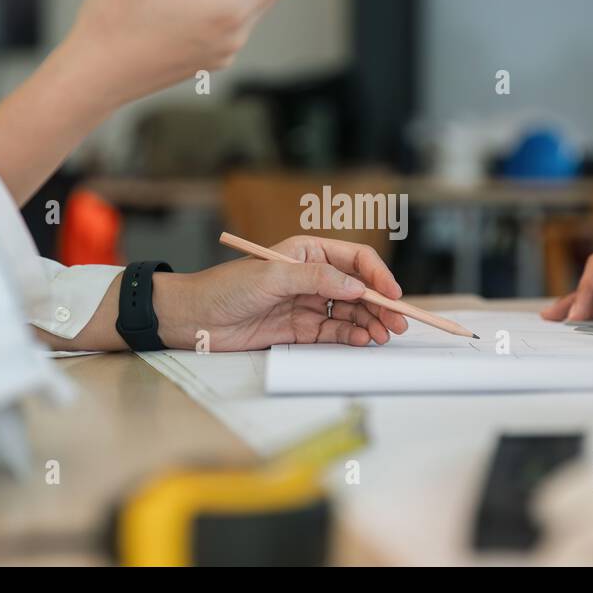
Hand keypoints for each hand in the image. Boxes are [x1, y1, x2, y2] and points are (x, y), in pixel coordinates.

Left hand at [152, 236, 409, 351]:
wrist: (195, 318)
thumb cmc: (225, 288)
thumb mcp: (272, 277)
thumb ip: (316, 279)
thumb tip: (355, 286)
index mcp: (308, 252)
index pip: (355, 259)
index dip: (377, 276)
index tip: (391, 295)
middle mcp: (312, 276)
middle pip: (358, 288)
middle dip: (380, 305)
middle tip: (397, 323)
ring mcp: (307, 302)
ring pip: (350, 312)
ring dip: (369, 323)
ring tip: (382, 336)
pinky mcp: (300, 328)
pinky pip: (335, 330)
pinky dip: (351, 336)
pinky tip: (362, 340)